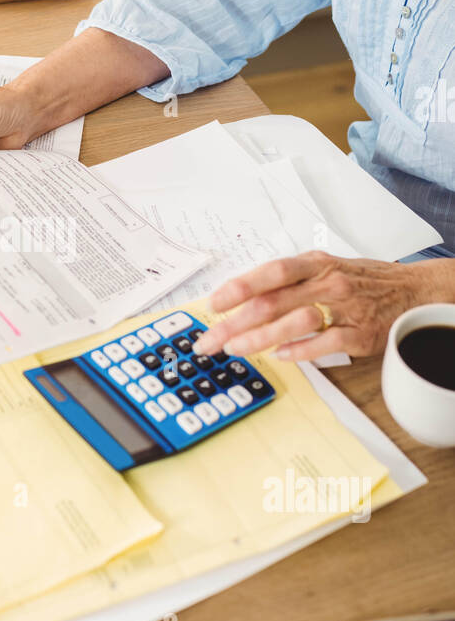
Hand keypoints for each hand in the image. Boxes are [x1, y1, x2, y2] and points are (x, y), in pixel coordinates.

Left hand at [193, 251, 433, 361]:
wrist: (411, 290)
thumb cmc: (360, 281)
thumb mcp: (323, 268)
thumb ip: (288, 281)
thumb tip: (241, 298)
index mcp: (314, 263)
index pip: (270, 272)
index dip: (239, 287)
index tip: (213, 304)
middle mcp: (327, 281)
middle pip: (273, 301)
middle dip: (235, 322)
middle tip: (211, 340)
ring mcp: (345, 307)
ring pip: (295, 321)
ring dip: (260, 337)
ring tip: (236, 349)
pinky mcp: (360, 332)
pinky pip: (325, 343)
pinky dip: (300, 350)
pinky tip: (280, 356)